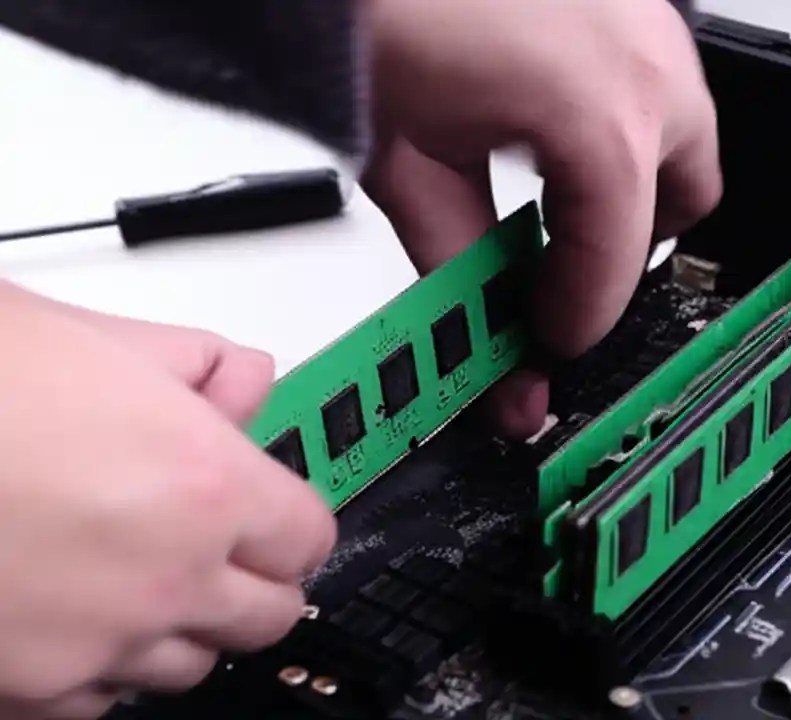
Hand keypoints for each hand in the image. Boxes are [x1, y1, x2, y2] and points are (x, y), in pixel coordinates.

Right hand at [0, 285, 335, 719]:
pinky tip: (66, 618)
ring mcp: (92, 646)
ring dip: (178, 628)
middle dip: (253, 584)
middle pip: (267, 615)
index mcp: (203, 487)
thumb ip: (198, 367)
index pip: (308, 537)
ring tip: (133, 578)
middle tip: (222, 552)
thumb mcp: (98, 338)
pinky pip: (98, 703)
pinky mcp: (21, 692)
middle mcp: (164, 578)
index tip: (275, 516)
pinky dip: (96, 670)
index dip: (292, 523)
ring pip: (186, 667)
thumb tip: (245, 382)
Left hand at [364, 0, 721, 436]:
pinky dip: (614, 110)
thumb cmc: (376, 5)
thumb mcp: (410, 159)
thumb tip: (484, 322)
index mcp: (605, 119)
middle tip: (567, 269)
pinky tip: (543, 116)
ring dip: (628, 175)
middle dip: (629, 243)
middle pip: (686, 196)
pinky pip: (650, 72)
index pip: (617, 259)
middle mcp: (649, 63)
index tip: (551, 333)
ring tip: (547, 189)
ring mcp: (646, 14)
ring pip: (680, 129)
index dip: (580, 317)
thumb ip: (462, 258)